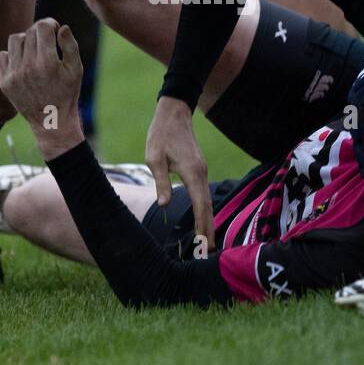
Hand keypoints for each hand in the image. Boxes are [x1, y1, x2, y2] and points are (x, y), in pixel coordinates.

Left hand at [0, 19, 84, 158]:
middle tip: (47, 42)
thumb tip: (61, 27)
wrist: (51, 122)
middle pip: (30, 32)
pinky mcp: (4, 82)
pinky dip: (12, 55)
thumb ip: (70, 45)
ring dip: (25, 40)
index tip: (54, 29)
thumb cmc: (67, 93)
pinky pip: (2, 55)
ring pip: (15, 40)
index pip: (43, 27)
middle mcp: (28, 67)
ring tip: (34, 50)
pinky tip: (22, 62)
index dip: (50, 24)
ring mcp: (14, 75)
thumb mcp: (76, 69)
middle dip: (40, 32)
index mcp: (48, 62)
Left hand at [145, 96, 213, 248]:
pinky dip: (205, 209)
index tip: (204, 244)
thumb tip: (164, 206)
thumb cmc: (161, 135)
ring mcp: (202, 171)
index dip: (203, 226)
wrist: (174, 112)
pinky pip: (204, 193)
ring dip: (208, 220)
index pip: (201, 205)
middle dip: (209, 229)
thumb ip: (160, 182)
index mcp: (192, 173)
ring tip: (207, 241)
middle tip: (209, 251)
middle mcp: (201, 173)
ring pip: (208, 200)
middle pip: (208, 206)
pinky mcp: (199, 169)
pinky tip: (201, 218)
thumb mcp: (154, 159)